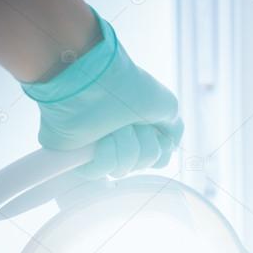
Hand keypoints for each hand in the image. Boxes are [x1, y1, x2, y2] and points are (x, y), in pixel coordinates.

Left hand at [23, 10, 183, 178]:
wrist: (94, 80)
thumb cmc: (127, 86)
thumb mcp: (168, 105)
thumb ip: (174, 131)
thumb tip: (170, 148)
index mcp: (139, 128)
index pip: (157, 158)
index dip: (158, 148)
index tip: (152, 127)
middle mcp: (120, 138)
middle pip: (142, 165)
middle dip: (142, 145)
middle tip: (131, 122)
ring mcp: (98, 147)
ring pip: (122, 170)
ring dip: (124, 147)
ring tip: (114, 126)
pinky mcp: (77, 156)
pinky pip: (101, 172)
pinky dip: (105, 155)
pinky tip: (101, 138)